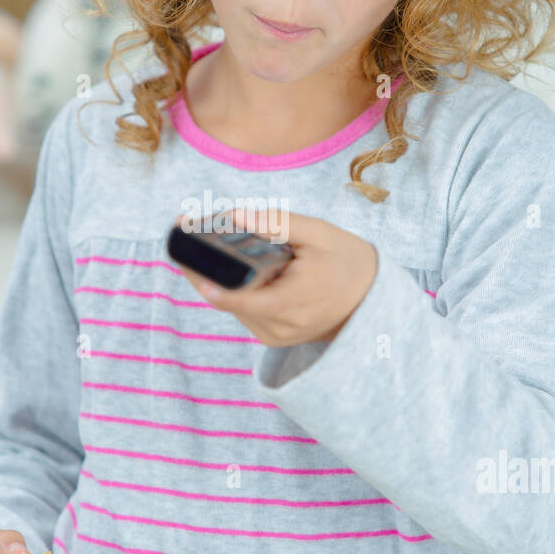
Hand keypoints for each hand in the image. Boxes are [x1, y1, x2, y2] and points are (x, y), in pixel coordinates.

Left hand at [174, 207, 377, 347]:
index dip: (206, 276)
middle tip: (181, 233)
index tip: (183, 253)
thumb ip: (277, 224)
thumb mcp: (319, 234)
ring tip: (196, 242)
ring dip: (214, 276)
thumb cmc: (348, 262)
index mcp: (291, 302)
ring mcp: (276, 336)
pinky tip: (223, 264)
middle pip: (226, 299)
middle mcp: (279, 327)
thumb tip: (235, 216)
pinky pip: (244, 310)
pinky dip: (232, 288)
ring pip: (232, 305)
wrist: (373, 301)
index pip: (238, 296)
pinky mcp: (274, 337)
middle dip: (201, 266)